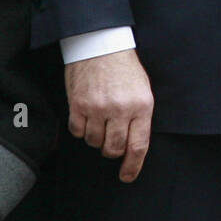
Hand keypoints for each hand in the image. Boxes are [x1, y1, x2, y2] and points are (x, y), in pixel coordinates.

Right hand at [65, 49, 153, 181]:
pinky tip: (86, 117)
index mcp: (142, 106)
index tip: (127, 176)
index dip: (133, 166)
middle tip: (111, 142)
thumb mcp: (143, 90)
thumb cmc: (125, 68)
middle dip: (113, 151)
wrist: (101, 44)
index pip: (138, 146)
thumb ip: (140, 116)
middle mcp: (120, 109)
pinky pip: (77, 132)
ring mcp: (98, 108)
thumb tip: (134, 145)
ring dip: (97, 138)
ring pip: (94, 142)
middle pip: (114, 148)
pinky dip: (81, 129)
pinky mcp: (78, 105)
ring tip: (100, 121)